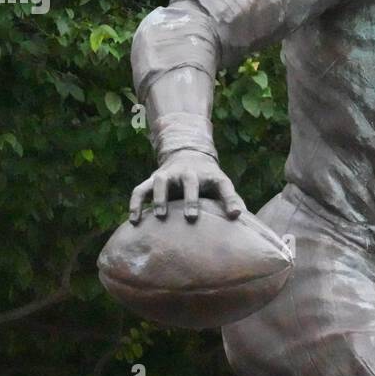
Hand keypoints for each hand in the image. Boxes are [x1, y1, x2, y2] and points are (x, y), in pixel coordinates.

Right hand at [127, 149, 246, 223]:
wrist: (187, 155)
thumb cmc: (208, 178)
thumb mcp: (221, 185)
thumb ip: (231, 200)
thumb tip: (240, 217)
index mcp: (209, 176)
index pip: (224, 185)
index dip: (230, 199)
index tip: (234, 214)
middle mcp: (188, 173)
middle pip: (189, 181)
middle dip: (190, 198)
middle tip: (191, 217)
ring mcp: (168, 175)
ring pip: (161, 182)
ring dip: (160, 197)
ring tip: (160, 216)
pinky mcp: (152, 179)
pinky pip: (140, 189)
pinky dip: (135, 203)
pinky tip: (134, 220)